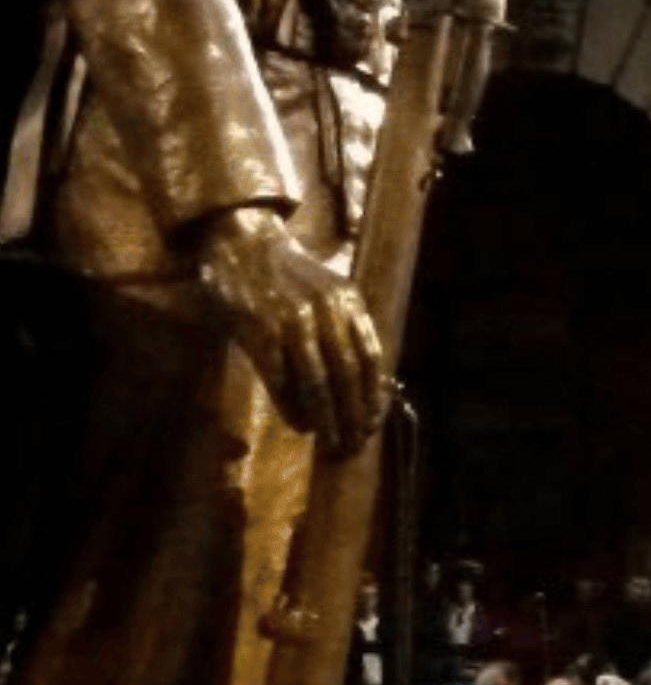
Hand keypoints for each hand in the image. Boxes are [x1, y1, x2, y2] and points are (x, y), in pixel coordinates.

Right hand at [197, 207, 385, 449]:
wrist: (242, 242)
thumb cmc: (287, 276)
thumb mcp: (328, 292)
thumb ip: (345, 328)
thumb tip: (363, 386)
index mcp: (348, 300)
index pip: (370, 357)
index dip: (374, 395)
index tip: (374, 421)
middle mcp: (325, 310)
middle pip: (347, 374)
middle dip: (353, 414)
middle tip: (355, 442)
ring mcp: (291, 320)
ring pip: (316, 382)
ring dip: (326, 418)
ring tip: (331, 441)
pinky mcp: (259, 331)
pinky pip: (281, 379)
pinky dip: (292, 406)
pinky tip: (300, 423)